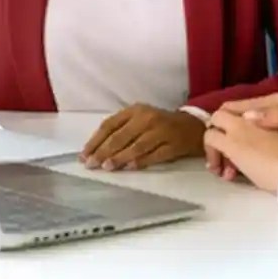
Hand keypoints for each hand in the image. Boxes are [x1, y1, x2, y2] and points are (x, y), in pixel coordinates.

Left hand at [81, 104, 205, 170]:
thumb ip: (121, 130)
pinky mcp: (173, 145)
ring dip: (119, 158)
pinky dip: (141, 161)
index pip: (110, 125)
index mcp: (136, 110)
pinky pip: (154, 155)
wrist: (193, 127)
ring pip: (136, 146)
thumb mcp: (140, 119)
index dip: (95, 140)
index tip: (84, 155)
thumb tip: (96, 151)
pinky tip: (130, 168)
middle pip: (120, 136)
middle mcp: (147, 118)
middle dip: (103, 152)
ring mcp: (162, 131)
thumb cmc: (160, 124)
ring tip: (107, 168)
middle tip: (91, 165)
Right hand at [203, 109, 277, 192]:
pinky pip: (250, 145)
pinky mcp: (276, 138)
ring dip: (229, 152)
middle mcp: (266, 112)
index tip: (212, 150)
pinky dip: (241, 157)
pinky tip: (241, 172)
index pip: (231, 109)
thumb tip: (248, 118)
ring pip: (239, 135)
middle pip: (231, 122)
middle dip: (219, 143)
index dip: (217, 126)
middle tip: (217, 167)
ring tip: (227, 174)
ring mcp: (270, 125)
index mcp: (269, 104)